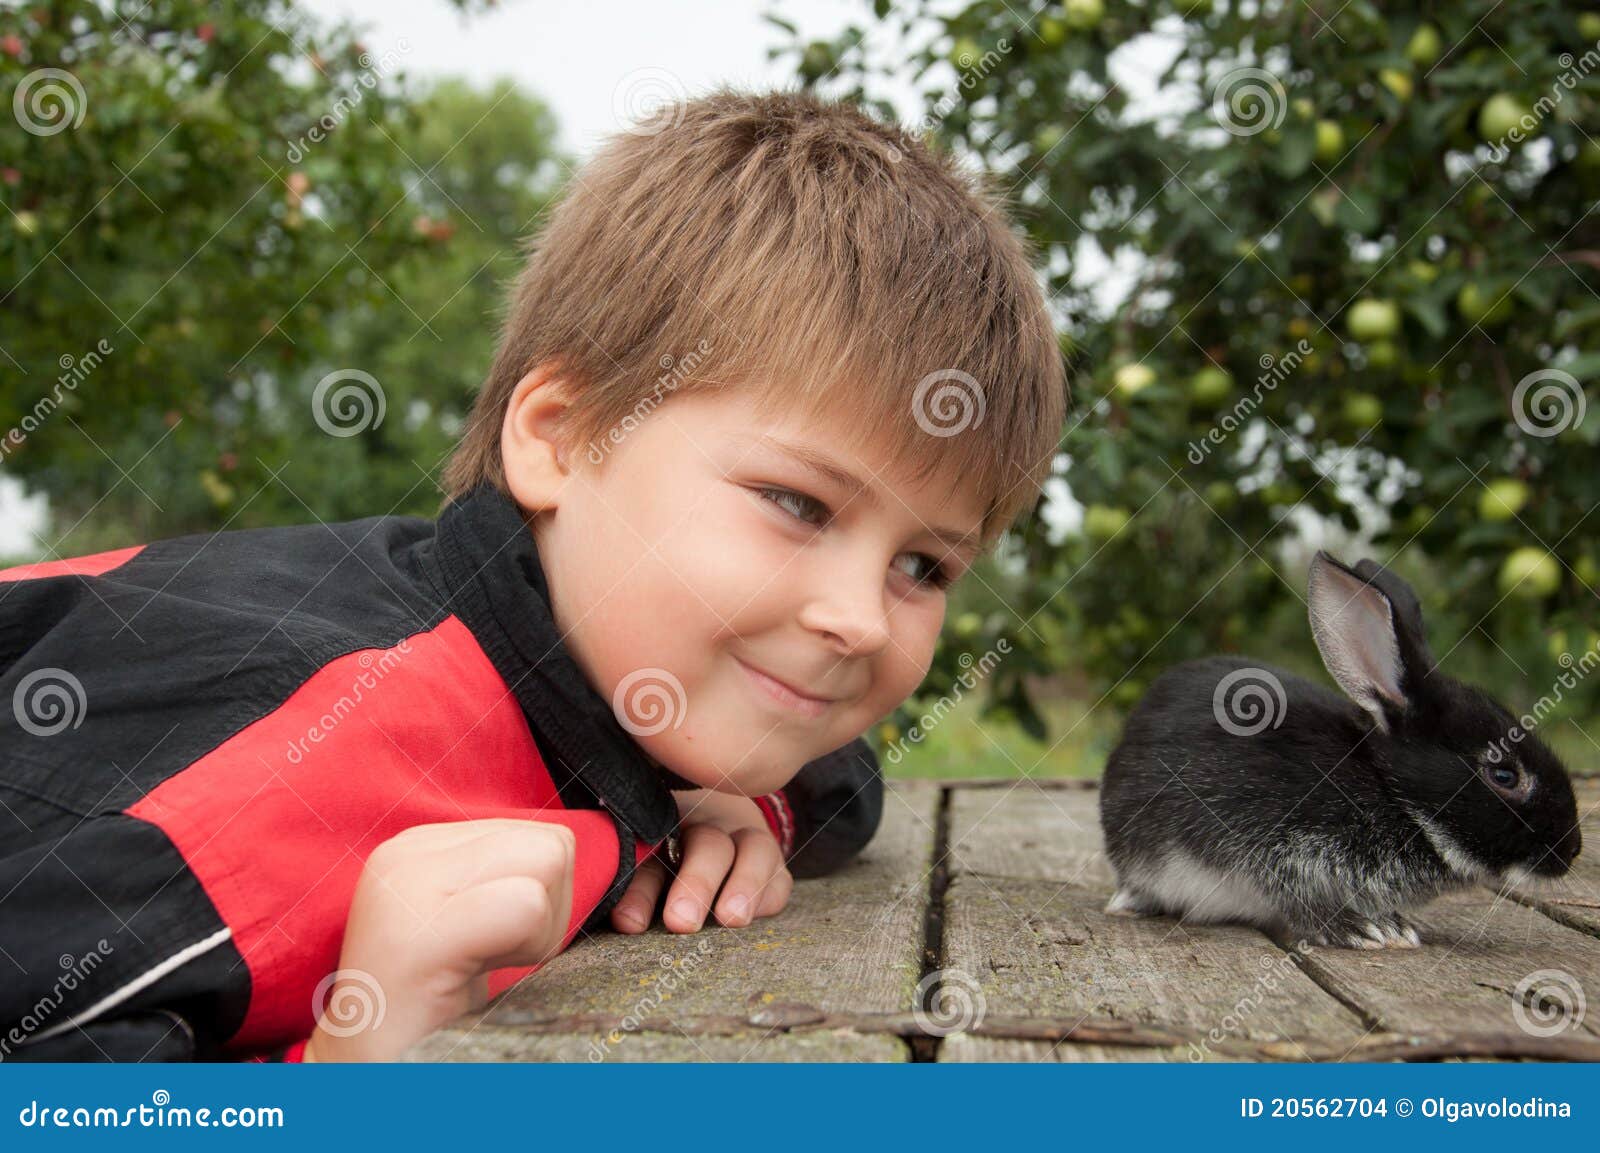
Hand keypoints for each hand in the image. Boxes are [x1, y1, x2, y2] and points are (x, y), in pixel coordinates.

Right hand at [303, 819, 575, 1061]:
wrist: (363, 1076)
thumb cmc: (435, 1011)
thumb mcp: (477, 922)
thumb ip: (513, 876)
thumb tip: (571, 850)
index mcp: (424, 846)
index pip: (542, 833)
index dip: (545, 897)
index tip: (493, 943)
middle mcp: (409, 851)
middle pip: (551, 844)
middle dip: (550, 908)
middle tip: (492, 959)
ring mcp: (407, 885)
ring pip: (545, 864)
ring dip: (540, 931)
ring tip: (478, 968)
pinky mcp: (417, 933)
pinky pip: (526, 905)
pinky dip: (529, 947)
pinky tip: (475, 978)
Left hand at [609, 790, 792, 933]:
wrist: (719, 825)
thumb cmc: (669, 854)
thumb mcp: (647, 865)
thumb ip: (637, 888)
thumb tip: (626, 922)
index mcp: (669, 821)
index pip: (655, 851)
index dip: (641, 890)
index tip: (629, 923)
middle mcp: (712, 825)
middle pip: (709, 844)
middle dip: (696, 883)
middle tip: (682, 922)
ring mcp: (748, 842)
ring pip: (754, 851)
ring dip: (744, 885)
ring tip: (732, 918)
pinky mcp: (775, 868)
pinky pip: (779, 879)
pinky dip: (768, 897)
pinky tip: (754, 918)